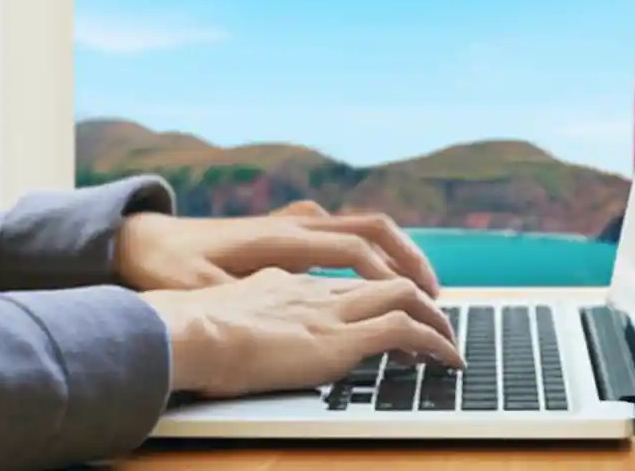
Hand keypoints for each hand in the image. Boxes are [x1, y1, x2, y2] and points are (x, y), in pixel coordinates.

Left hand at [114, 201, 439, 296]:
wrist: (146, 237)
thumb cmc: (171, 267)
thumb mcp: (199, 290)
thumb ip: (239, 296)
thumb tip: (269, 308)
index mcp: (281, 236)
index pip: (353, 249)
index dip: (387, 274)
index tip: (412, 301)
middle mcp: (295, 221)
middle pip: (373, 226)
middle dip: (410, 256)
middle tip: (435, 291)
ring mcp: (293, 221)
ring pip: (364, 226)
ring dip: (397, 251)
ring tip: (419, 285)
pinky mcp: (288, 228)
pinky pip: (347, 232)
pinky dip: (374, 250)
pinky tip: (379, 274)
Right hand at [142, 269, 463, 396]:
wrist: (185, 333)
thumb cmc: (185, 330)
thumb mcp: (213, 310)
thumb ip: (236, 312)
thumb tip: (231, 334)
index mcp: (285, 278)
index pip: (343, 278)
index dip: (372, 289)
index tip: (386, 305)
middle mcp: (315, 287)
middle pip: (382, 277)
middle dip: (416, 292)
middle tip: (435, 314)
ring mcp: (330, 309)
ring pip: (404, 296)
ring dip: (434, 316)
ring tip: (450, 340)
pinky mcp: (340, 337)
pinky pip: (406, 330)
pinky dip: (434, 341)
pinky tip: (448, 358)